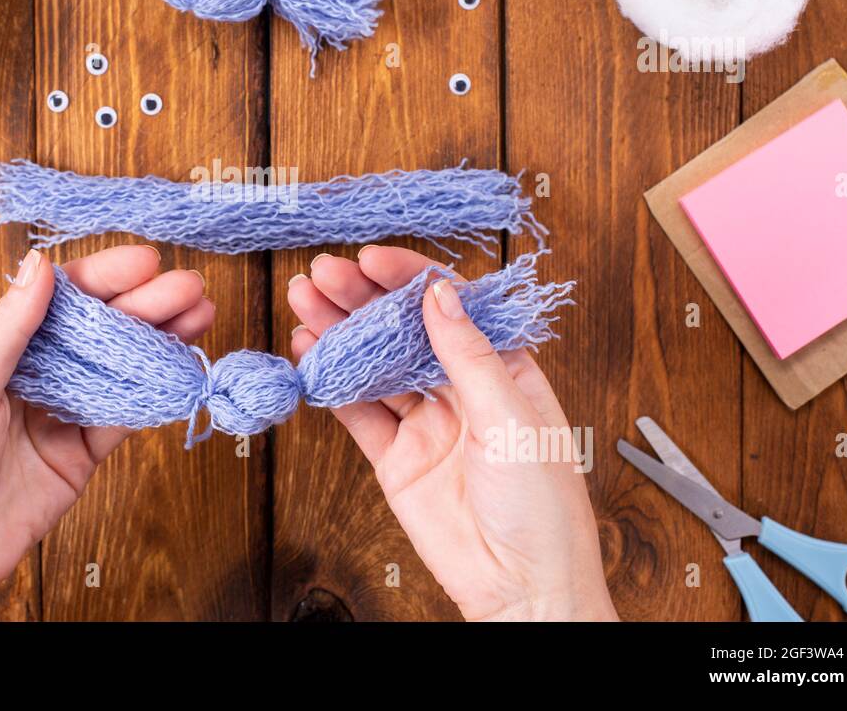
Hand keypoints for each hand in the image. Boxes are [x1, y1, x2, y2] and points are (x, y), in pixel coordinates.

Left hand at [0, 244, 213, 620]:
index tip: (145, 262)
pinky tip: (184, 368)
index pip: (60, 300)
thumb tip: (38, 264)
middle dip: (146, 304)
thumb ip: (6, 329)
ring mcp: (61, 412)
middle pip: (99, 328)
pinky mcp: (81, 453)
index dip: (104, 277)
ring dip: (160, 340)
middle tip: (189, 287)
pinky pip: (126, 415)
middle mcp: (34, 374)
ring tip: (201, 316)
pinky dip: (156, 393)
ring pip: (120, 366)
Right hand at [289, 246, 615, 620]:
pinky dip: (332, 383)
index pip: (450, 307)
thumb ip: (468, 355)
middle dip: (362, 299)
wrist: (522, 587)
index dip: (409, 279)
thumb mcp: (513, 417)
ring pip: (374, 365)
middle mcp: (461, 389)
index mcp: (503, 368)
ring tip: (303, 301)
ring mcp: (426, 422)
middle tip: (321, 274)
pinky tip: (309, 354)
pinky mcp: (396, 458)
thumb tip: (438, 296)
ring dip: (339, 332)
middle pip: (403, 330)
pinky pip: (359, 412)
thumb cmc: (543, 505)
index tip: (372, 259)